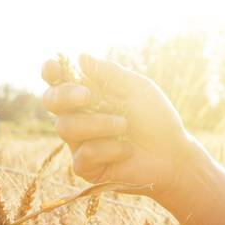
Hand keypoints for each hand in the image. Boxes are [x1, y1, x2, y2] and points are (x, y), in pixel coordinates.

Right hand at [40, 53, 197, 198]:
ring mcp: (79, 142)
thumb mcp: (138, 88)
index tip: (54, 68)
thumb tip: (82, 57)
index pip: (58, 81)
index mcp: (87, 94)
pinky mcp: (86, 167)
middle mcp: (78, 116)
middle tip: (87, 96)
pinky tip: (127, 150)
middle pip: (51, 101)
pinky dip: (108, 149)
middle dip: (65, 96)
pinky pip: (84, 154)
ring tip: (124, 125)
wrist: (173, 154)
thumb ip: (111, 74)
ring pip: (66, 127)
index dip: (51, 72)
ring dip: (98, 124)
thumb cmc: (156, 118)